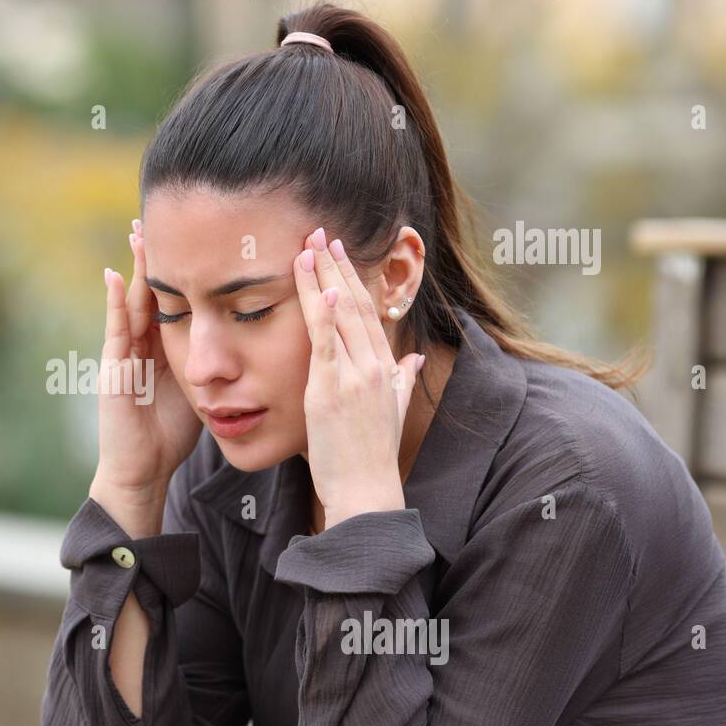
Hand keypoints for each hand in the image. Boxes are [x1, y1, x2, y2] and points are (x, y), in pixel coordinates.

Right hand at [92, 219, 201, 498]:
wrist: (140, 471)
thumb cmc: (170, 437)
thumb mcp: (199, 391)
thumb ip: (213, 367)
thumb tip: (249, 350)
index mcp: (161, 349)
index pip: (170, 300)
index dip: (178, 271)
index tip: (191, 239)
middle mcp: (139, 346)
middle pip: (148, 293)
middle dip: (153, 259)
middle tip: (155, 219)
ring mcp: (123, 356)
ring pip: (130, 303)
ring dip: (134, 269)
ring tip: (137, 235)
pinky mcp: (113, 370)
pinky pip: (114, 331)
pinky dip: (114, 304)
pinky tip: (116, 277)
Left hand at [292, 227, 424, 528]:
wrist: (367, 491)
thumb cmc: (371, 457)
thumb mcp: (393, 411)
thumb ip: (403, 380)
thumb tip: (417, 358)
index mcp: (385, 367)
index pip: (368, 312)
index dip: (352, 279)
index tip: (337, 252)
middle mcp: (374, 366)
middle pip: (353, 304)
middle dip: (335, 266)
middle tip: (319, 233)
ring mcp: (354, 377)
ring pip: (339, 317)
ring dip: (321, 279)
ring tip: (308, 247)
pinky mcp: (331, 391)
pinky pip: (326, 346)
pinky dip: (322, 316)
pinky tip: (316, 289)